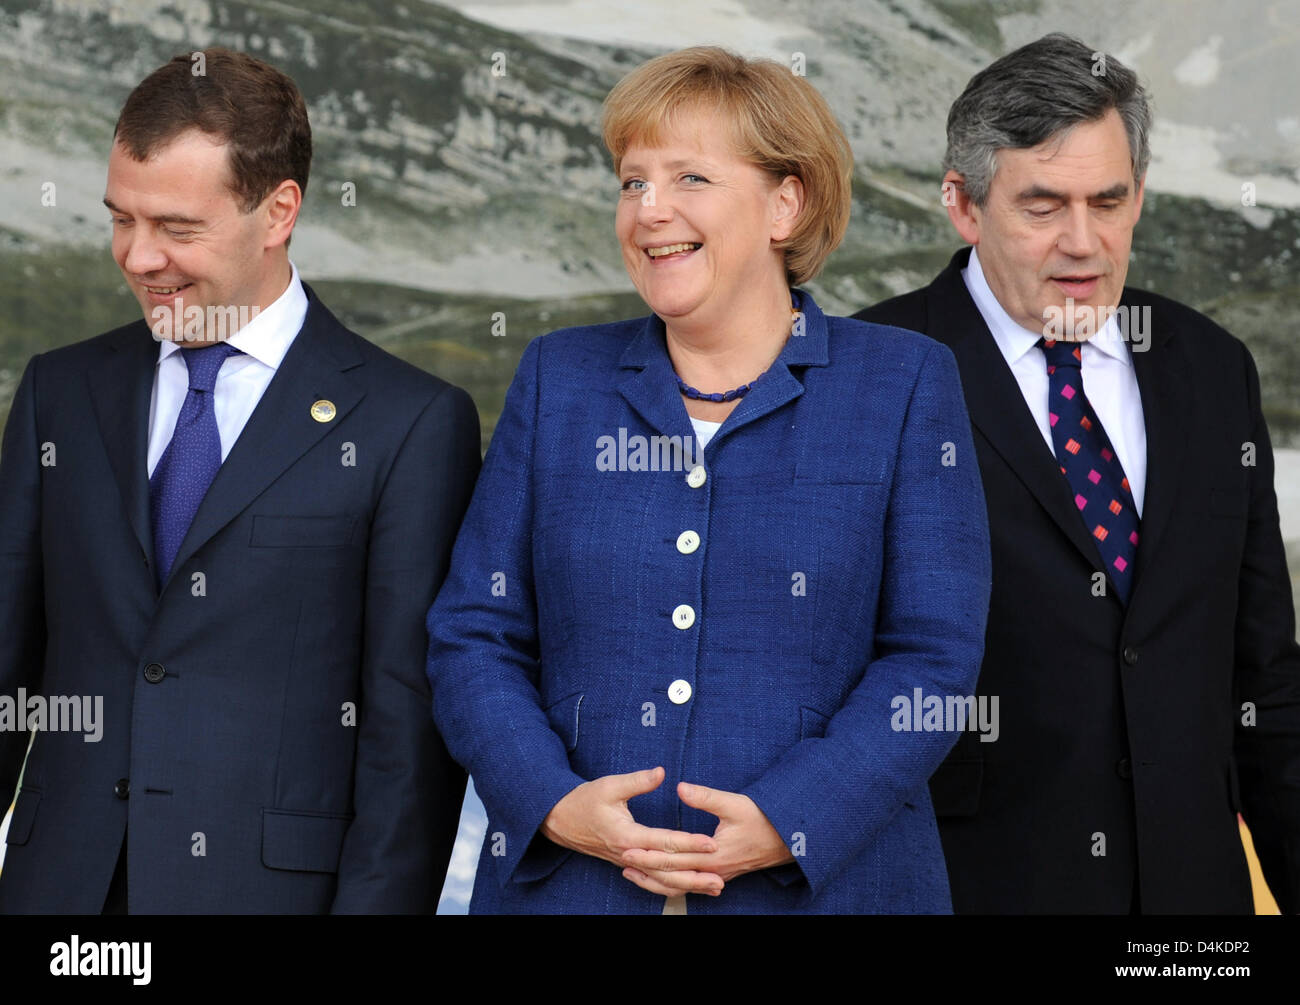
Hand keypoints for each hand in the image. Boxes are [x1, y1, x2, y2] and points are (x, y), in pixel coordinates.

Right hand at [540, 767, 723, 893]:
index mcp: (627, 835)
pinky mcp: (628, 863)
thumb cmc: (584, 800)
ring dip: (688, 885)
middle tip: (720, 877)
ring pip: (661, 880)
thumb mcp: (609, 786)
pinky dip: (672, 886)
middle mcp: (629, 854)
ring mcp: (628, 861)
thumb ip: (637, 781)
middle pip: (667, 869)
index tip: (711, 842)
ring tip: (713, 888)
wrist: (560, 819)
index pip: (664, 842)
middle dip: (695, 873)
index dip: (689, 842)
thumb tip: (661, 773)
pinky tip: (689, 887)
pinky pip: (653, 880)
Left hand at [621, 782, 795, 890]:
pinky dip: (672, 883)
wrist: (789, 837)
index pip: (672, 858)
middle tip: (622, 861)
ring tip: (633, 873)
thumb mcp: (734, 803)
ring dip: (656, 880)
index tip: (626, 849)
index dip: (648, 854)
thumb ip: (705, 797)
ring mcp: (718, 874)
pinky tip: (661, 878)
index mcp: (713, 854)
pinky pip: (691, 884)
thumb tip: (679, 787)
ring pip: (680, 884)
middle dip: (645, 869)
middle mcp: (713, 869)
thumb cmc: (763, 818)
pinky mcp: (721, 873)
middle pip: (672, 874)